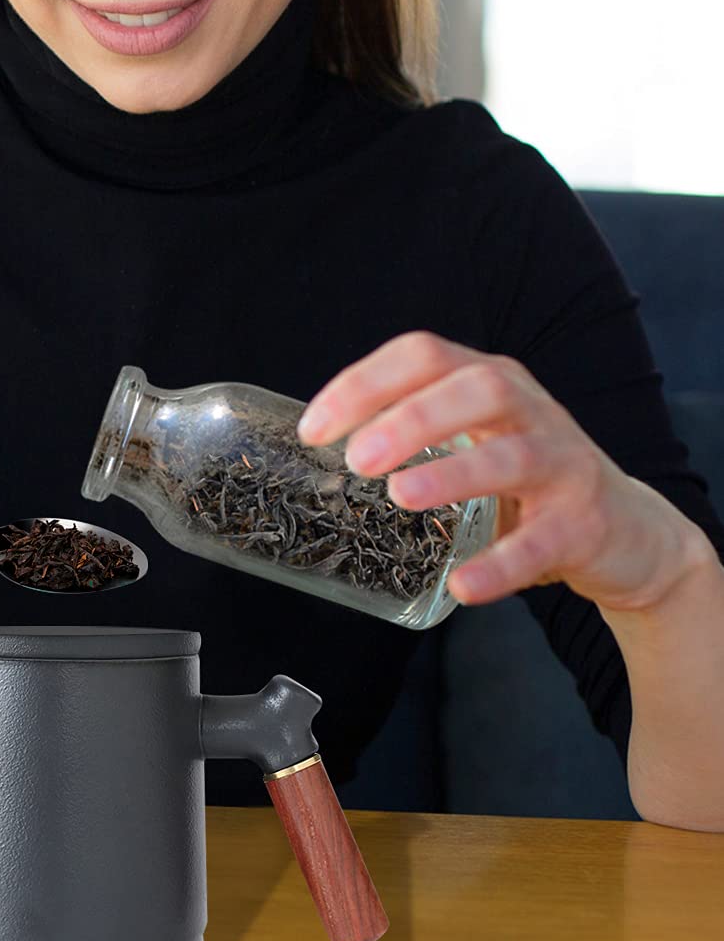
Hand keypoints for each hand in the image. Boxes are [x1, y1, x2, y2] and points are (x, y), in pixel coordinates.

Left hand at [295, 331, 698, 612]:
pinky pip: (544, 541)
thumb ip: (408, 437)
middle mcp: (529, 410)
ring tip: (400, 497)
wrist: (629, 535)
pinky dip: (502, 563)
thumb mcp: (470, 440)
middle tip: (356, 459)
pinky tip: (462, 584)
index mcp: (488, 381)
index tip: (313, 429)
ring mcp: (565, 463)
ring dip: (453, 475)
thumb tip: (312, 457)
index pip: (422, 355)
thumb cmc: (523, 483)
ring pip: (514, 456)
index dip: (363, 382)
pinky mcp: (587, 523)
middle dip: (410, 419)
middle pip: (475, 389)